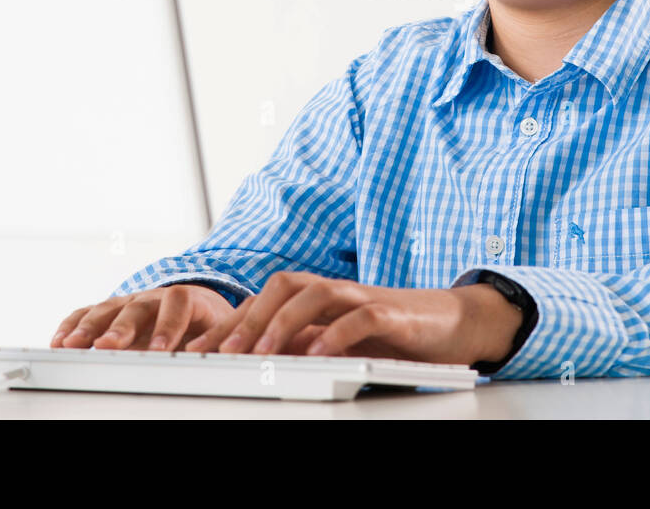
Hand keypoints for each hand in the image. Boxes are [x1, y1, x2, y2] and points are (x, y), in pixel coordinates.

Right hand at [51, 284, 238, 351]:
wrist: (198, 305)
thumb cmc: (210, 323)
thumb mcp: (221, 331)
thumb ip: (219, 344)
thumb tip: (227, 363)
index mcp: (189, 299)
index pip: (179, 303)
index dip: (169, 325)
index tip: (161, 350)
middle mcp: (156, 297)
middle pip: (137, 306)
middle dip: (121, 328)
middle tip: (108, 346)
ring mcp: (131, 302)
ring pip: (108, 309)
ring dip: (89, 328)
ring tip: (72, 345)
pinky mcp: (111, 311)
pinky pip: (88, 313)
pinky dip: (73, 325)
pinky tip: (59, 341)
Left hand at [190, 271, 519, 365]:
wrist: (452, 322)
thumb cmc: (393, 332)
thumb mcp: (339, 341)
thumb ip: (304, 345)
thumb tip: (258, 363)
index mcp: (319, 297)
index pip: (265, 300)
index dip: (231, 322)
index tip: (198, 350)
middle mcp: (336, 291)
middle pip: (282, 286)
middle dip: (249, 318)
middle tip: (223, 352)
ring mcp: (363, 297)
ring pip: (315, 292)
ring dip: (283, 321)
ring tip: (263, 353)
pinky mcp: (392, 313)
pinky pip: (359, 316)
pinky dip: (336, 333)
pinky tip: (319, 354)